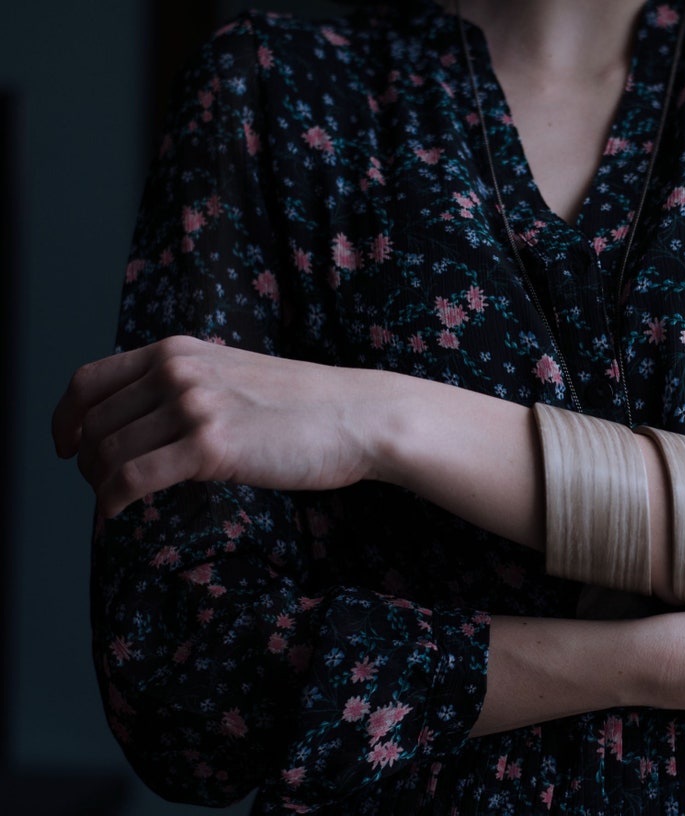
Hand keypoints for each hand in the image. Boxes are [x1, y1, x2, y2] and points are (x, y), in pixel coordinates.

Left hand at [52, 335, 387, 516]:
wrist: (359, 415)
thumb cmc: (309, 406)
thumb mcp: (236, 376)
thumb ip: (191, 387)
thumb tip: (150, 424)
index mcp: (180, 351)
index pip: (91, 380)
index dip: (66, 417)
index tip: (65, 443)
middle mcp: (178, 372)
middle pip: (94, 423)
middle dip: (86, 461)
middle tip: (101, 486)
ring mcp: (193, 407)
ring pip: (108, 454)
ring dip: (99, 486)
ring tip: (114, 503)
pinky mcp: (211, 447)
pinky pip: (133, 479)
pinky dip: (113, 502)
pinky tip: (117, 515)